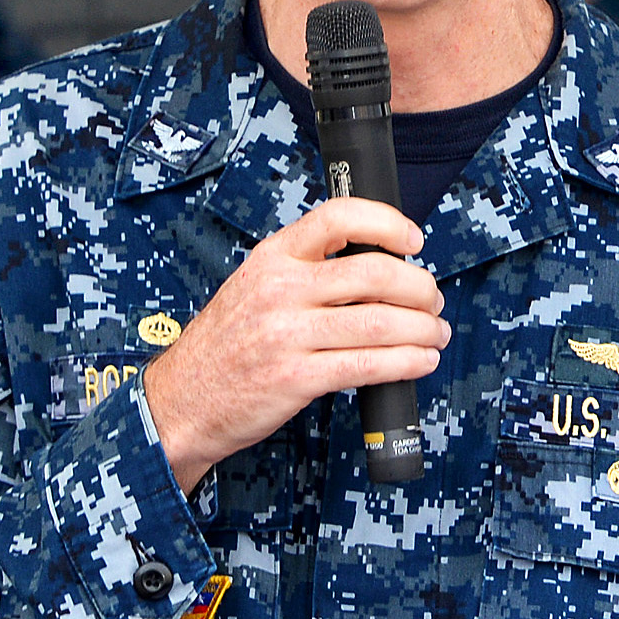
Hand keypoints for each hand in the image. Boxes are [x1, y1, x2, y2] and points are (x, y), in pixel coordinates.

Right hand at [142, 198, 446, 489]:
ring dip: (423, 329)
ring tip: (435, 334)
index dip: (386, 222)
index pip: (337, 218)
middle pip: (374, 273)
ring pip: (380, 322)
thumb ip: (306, 274)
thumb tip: (380, 272)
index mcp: (272, 257)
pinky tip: (420, 362)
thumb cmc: (225, 347)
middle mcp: (280, 289)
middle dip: (420, 288)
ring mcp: (287, 334)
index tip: (413, 239)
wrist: (183, 400)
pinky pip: (369, 365)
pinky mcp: (297, 378)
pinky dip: (407, 363)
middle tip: (432, 301)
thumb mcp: (254, 289)